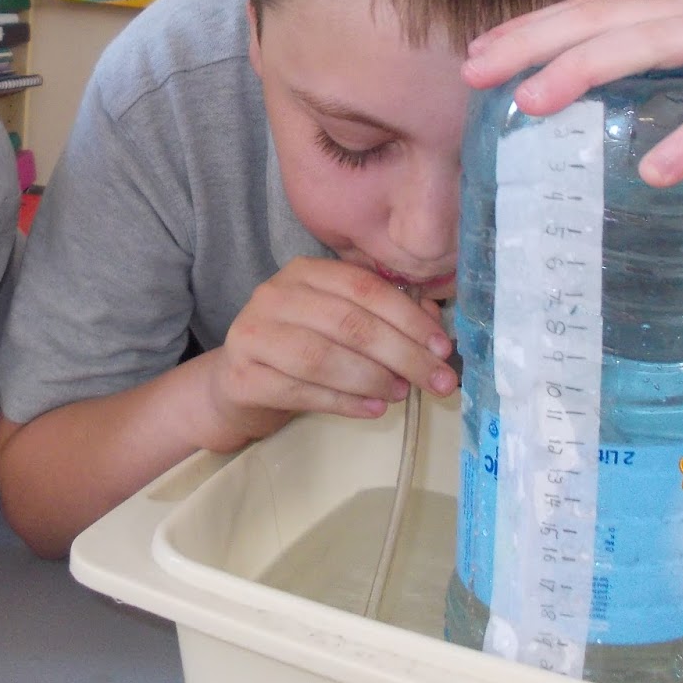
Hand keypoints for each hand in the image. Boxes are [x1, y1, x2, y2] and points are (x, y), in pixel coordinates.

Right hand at [201, 258, 455, 451]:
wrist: (239, 383)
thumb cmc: (300, 347)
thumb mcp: (341, 323)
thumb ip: (386, 319)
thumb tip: (433, 333)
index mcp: (304, 272)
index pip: (364, 287)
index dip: (409, 318)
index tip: (443, 348)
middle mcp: (274, 295)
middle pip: (349, 323)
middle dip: (402, 354)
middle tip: (438, 381)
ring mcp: (253, 334)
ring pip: (323, 358)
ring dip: (372, 379)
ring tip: (401, 394)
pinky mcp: (243, 376)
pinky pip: (301, 391)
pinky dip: (344, 403)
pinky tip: (373, 410)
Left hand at [462, 0, 682, 185]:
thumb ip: (680, 69)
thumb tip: (623, 107)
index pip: (593, 12)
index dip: (532, 28)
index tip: (475, 54)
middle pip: (604, 19)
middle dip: (532, 44)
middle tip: (472, 73)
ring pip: (654, 42)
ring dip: (586, 70)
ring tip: (532, 104)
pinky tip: (656, 170)